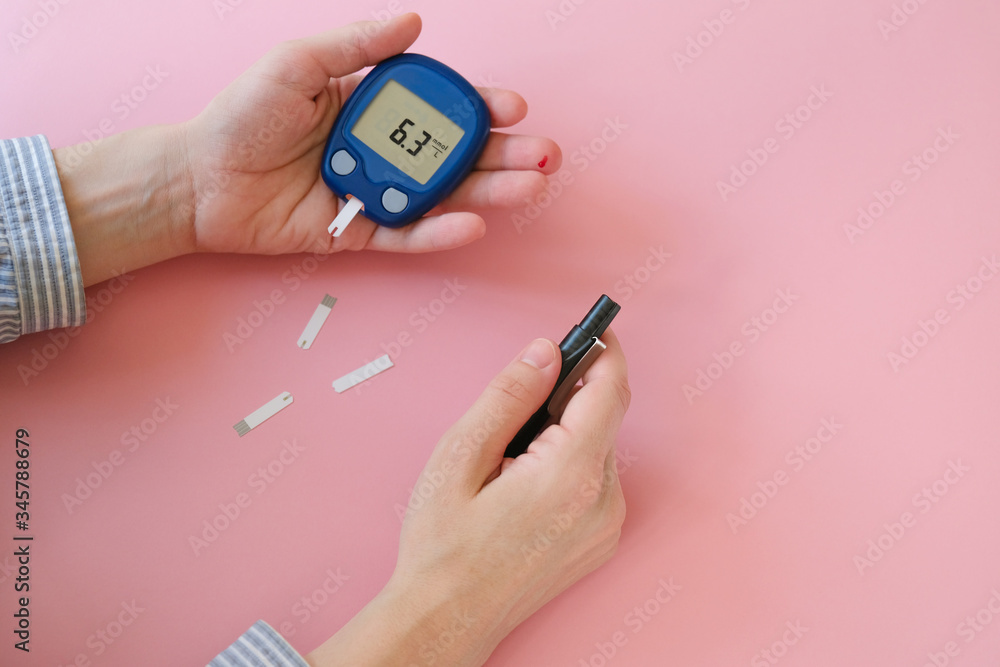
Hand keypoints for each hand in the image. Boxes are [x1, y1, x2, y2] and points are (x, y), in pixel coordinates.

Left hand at [182, 12, 560, 255]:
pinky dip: (438, 232)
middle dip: (503, 154)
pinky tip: (472, 223)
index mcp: (371, 106)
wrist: (198, 179)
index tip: (510, 107)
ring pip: (442, 196)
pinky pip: (405, 235)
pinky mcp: (357, 233)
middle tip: (544, 155)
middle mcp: (381, 151)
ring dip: (488, 192)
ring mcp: (374, 193)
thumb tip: (414, 21)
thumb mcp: (297, 64)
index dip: (477, 107)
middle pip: (454, 155)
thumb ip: (355, 44)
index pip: (439, 108)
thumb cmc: (241, 117)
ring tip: (529, 186)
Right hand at [306, 331, 629, 665]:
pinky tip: (528, 480)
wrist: (447, 617)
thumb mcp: (460, 456)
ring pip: (600, 448)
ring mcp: (606, 526)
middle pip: (605, 417)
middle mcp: (602, 500)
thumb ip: (508, 396)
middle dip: (572, 393)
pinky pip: (598, 480)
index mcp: (570, 474)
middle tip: (526, 393)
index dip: (603, 350)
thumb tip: (544, 352)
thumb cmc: (443, 545)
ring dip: (569, 431)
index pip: (608, 390)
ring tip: (513, 454)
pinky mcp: (601, 541)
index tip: (595, 328)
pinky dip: (573, 463)